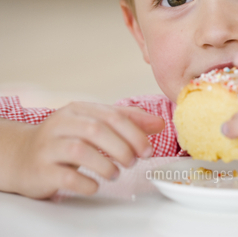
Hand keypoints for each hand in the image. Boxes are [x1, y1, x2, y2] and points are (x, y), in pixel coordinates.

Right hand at [8, 102, 163, 198]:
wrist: (21, 155)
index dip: (135, 133)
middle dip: (122, 148)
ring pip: (80, 151)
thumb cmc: (66, 139)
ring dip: (106, 164)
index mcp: (78, 109)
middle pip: (97, 130)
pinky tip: (96, 185)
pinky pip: (65, 177)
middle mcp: (61, 124)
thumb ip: (127, 122)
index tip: (148, 149)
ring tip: (115, 173)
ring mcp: (48, 147)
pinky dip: (86, 182)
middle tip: (133, 162)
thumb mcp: (95, 124)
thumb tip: (160, 123)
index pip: (112, 116)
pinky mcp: (40, 170)